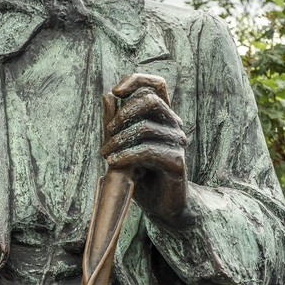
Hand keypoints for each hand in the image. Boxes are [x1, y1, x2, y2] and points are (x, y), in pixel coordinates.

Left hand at [101, 73, 186, 220]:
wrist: (161, 205)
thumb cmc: (142, 174)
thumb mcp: (122, 146)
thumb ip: (115, 122)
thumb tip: (108, 95)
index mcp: (162, 116)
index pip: (155, 84)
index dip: (135, 80)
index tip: (116, 91)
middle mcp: (174, 124)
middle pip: (150, 99)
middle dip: (123, 113)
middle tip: (108, 132)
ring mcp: (178, 142)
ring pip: (145, 127)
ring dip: (118, 140)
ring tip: (106, 155)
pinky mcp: (177, 161)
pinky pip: (147, 151)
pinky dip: (125, 156)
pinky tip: (113, 163)